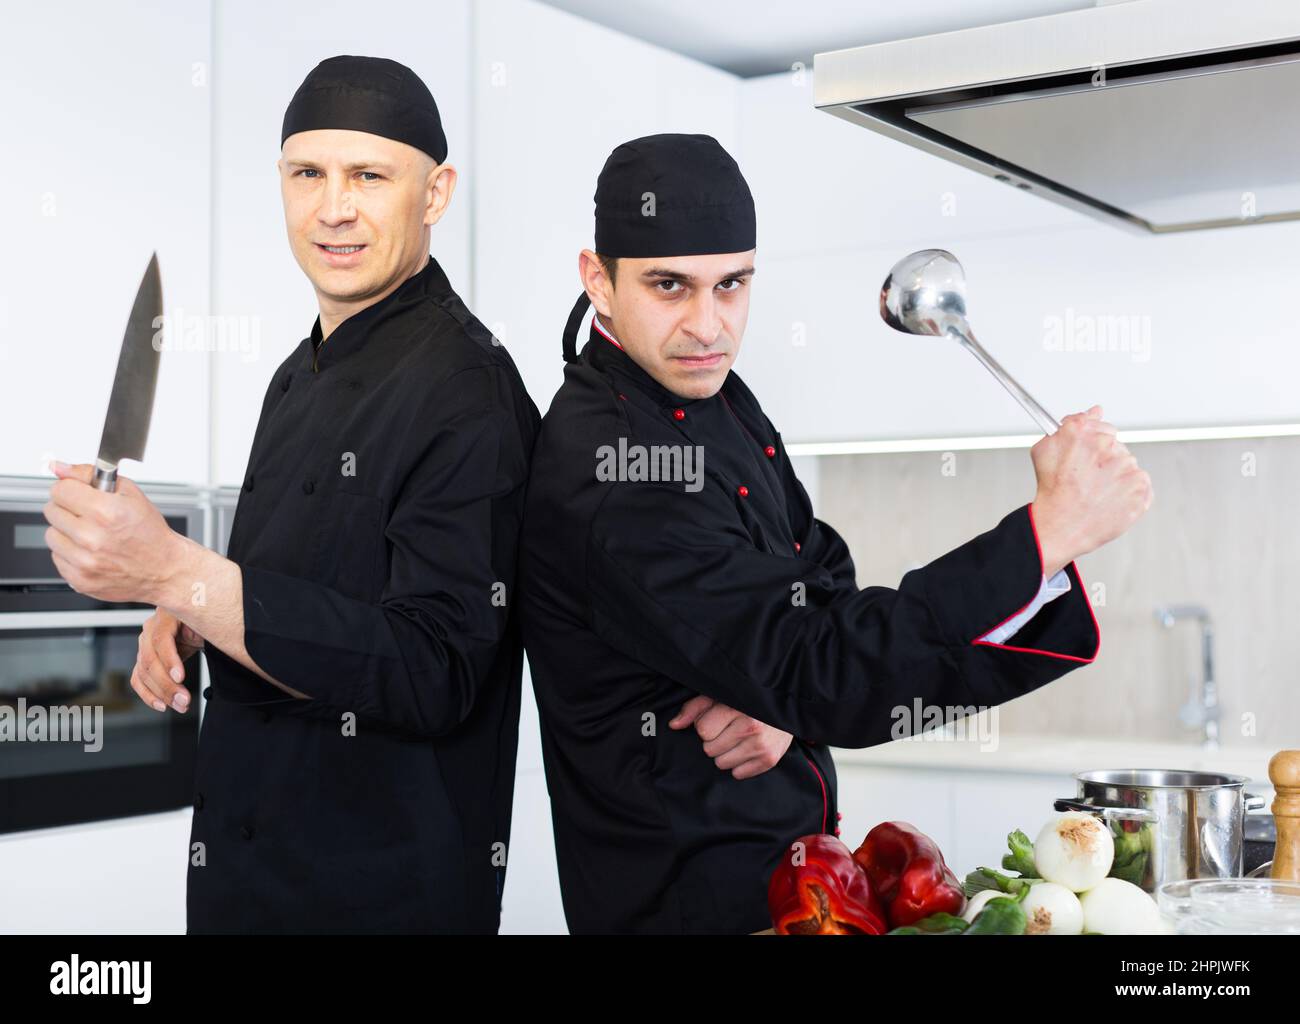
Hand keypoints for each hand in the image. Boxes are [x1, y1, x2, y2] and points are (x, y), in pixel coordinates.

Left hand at [43, 461, 188, 604]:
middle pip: (51, 510)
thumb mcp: (129, 493)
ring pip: (51, 535)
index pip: (60, 489)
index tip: (80, 494)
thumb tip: (58, 467)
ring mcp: (84, 561)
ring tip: (92, 535)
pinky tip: (92, 552)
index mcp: (105, 512)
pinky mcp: (79, 579)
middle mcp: (91, 538)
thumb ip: (90, 475)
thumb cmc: (150, 532)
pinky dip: (71, 553)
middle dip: (68, 508)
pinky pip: (57, 557)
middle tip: (90, 515)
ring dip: (67, 532)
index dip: (71, 488)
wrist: (165, 569)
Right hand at [133, 608, 203, 712]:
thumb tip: (231, 647)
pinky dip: (148, 694)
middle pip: (150, 660)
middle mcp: (151, 628)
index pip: (161, 638)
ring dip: (161, 693)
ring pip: (144, 672)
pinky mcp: (145, 658)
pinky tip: (162, 705)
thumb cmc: (207, 617)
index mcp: (167, 615)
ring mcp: (145, 644)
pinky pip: (139, 678)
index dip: (169, 659)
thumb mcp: (210, 621)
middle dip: (167, 684)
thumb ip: (212, 631)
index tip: (179, 677)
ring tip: (180, 704)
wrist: (200, 616)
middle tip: (184, 699)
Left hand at [669, 695, 793, 779]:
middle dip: (715, 740)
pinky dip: (739, 764)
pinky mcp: (769, 759)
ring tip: (737, 738)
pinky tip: (747, 748)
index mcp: (736, 707)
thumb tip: (674, 725)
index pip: (703, 731)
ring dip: (725, 753)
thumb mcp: (719, 695)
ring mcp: (761, 745)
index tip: (717, 719)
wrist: (787, 706)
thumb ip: (694, 708)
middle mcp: (750, 727)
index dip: (706, 725)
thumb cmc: (747, 700)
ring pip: (721, 763)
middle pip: (710, 749)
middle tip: (728, 729)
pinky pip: (738, 774)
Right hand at [1029, 405, 1151, 574]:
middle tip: (1086, 481)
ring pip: (1129, 467)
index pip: (1105, 428)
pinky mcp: (1141, 490)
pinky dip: (1129, 494)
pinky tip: (1109, 501)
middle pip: (1118, 448)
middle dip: (1105, 462)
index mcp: (1085, 434)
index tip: (1087, 459)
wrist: (1059, 527)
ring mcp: (1128, 469)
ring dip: (1117, 478)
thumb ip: (1072, 423)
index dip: (1094, 445)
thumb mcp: (1045, 450)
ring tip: (1096, 494)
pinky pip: (1142, 486)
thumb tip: (1096, 411)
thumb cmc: (1051, 491)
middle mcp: (1108, 447)